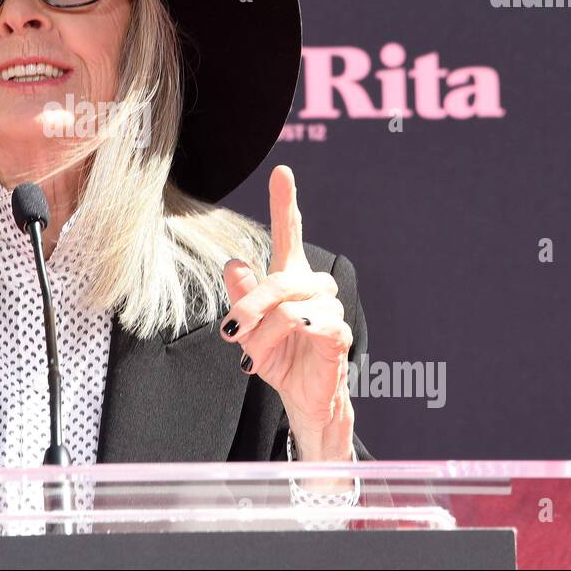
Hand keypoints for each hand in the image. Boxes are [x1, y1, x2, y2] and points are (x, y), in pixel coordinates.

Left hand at [219, 165, 354, 461]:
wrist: (300, 399)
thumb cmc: (277, 358)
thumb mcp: (248, 330)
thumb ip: (242, 297)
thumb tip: (234, 263)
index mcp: (290, 279)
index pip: (288, 234)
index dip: (285, 202)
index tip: (282, 171)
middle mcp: (313, 287)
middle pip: (280, 279)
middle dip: (251, 305)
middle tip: (231, 330)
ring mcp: (329, 309)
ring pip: (290, 306)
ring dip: (265, 332)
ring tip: (253, 354)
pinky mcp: (339, 334)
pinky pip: (312, 323)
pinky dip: (290, 334)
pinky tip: (285, 343)